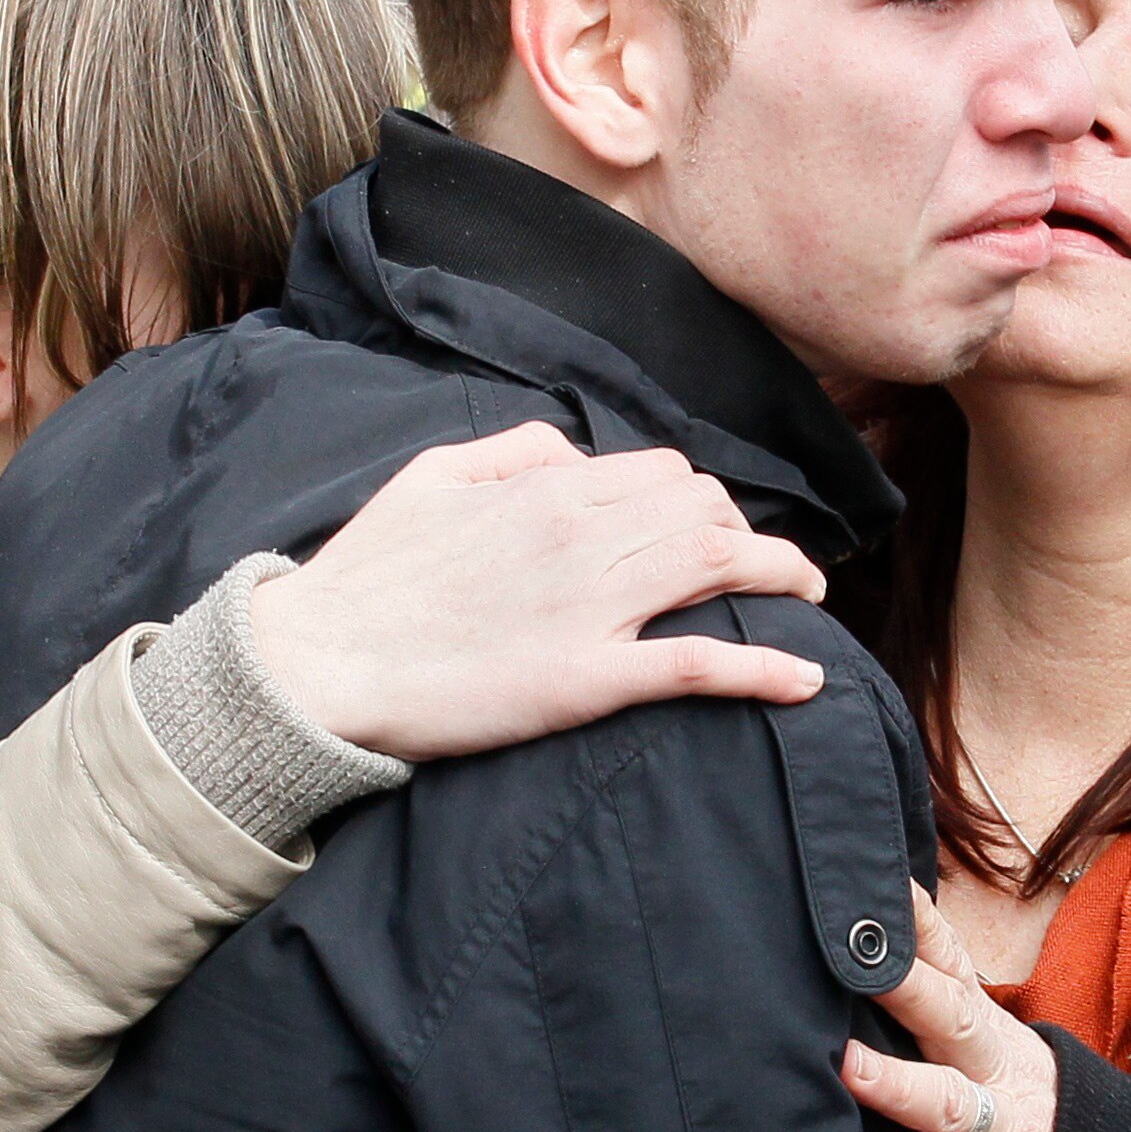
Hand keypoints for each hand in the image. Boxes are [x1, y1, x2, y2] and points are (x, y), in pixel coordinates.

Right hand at [248, 424, 828, 757]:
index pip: (663, 472)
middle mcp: (582, 535)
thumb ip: (513, 451)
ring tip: (810, 592)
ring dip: (782, 574)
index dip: (702, 496)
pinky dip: (766, 669)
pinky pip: (700, 665)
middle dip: (748, 528)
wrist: (320, 661)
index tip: (712, 524)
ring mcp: (591, 609)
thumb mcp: (433, 478)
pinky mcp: (588, 681)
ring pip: (719, 566)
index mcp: (547, 487)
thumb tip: (575, 450)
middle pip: (706, 509)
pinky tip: (807, 678)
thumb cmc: (367, 575)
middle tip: (763, 561)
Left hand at [844, 885, 1059, 1131]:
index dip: (920, 927)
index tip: (879, 890)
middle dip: (908, 990)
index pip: (950, 966)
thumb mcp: (987, 1044)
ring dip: (898, 1085)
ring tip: (849, 1067)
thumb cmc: (1012, 1098)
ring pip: (949, 1105)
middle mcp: (993, 1071)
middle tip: (852, 967)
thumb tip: (856, 955)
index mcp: (985, 1028)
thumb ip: (932, 1005)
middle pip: (953, 1021)